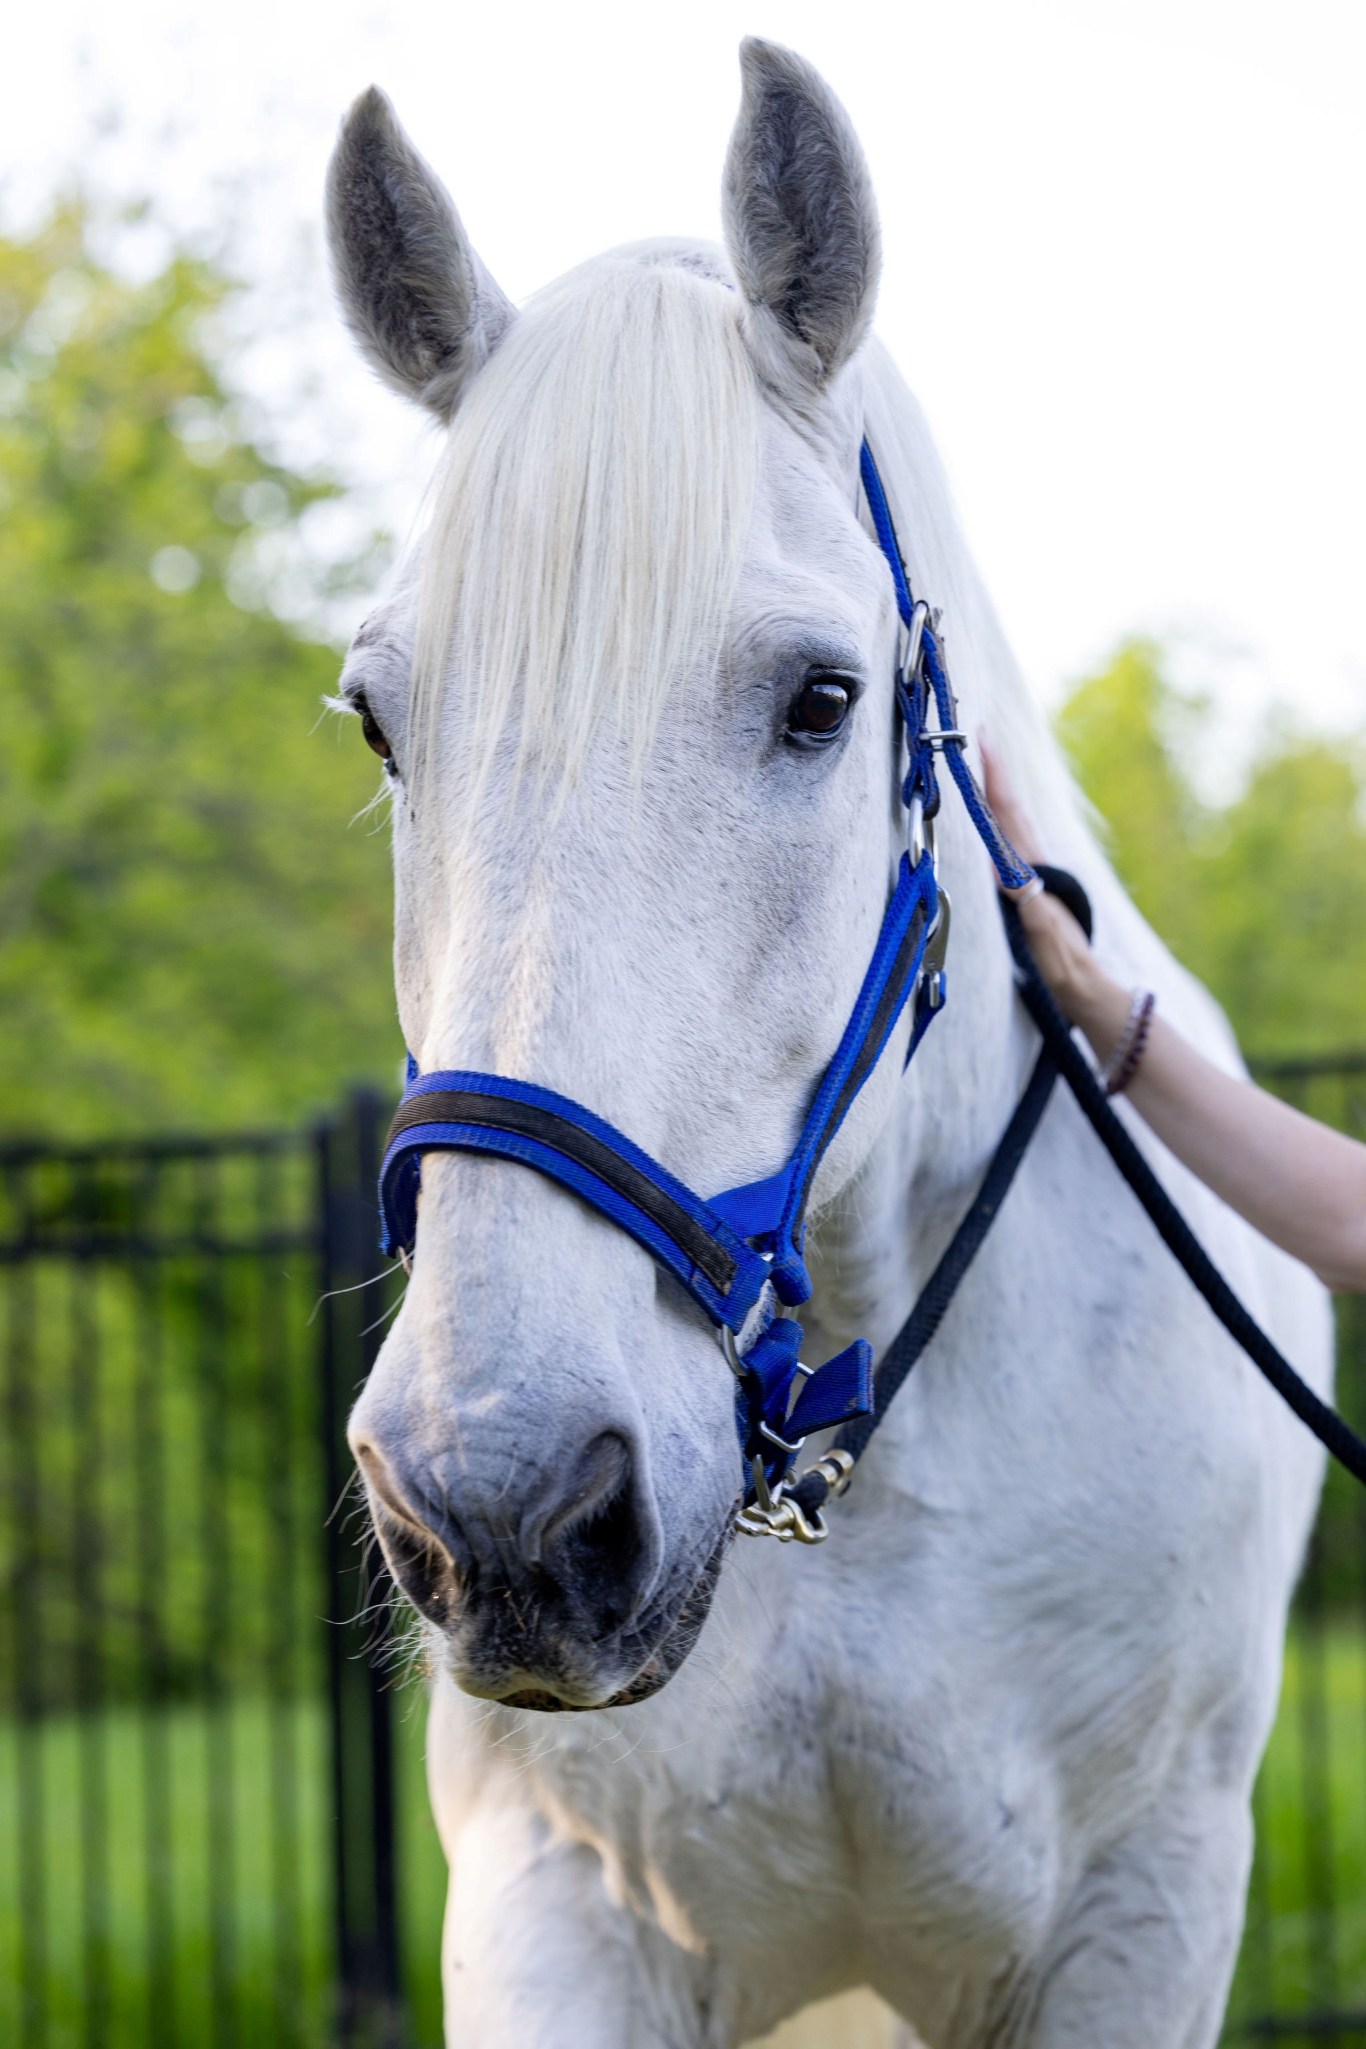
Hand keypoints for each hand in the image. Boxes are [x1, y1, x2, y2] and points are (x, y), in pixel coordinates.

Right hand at [980, 742, 1126, 1045]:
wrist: (1083, 986)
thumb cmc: (1060, 964)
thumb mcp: (1041, 934)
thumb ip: (1025, 901)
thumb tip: (1003, 869)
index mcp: (1032, 870)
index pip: (1008, 815)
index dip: (994, 778)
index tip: (983, 740)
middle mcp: (1033, 865)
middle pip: (1011, 809)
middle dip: (995, 772)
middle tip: (980, 735)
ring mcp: (1033, 874)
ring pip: (1012, 822)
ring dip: (997, 791)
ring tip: (984, 763)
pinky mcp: (1030, 887)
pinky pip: (1010, 841)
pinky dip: (998, 819)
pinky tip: (993, 818)